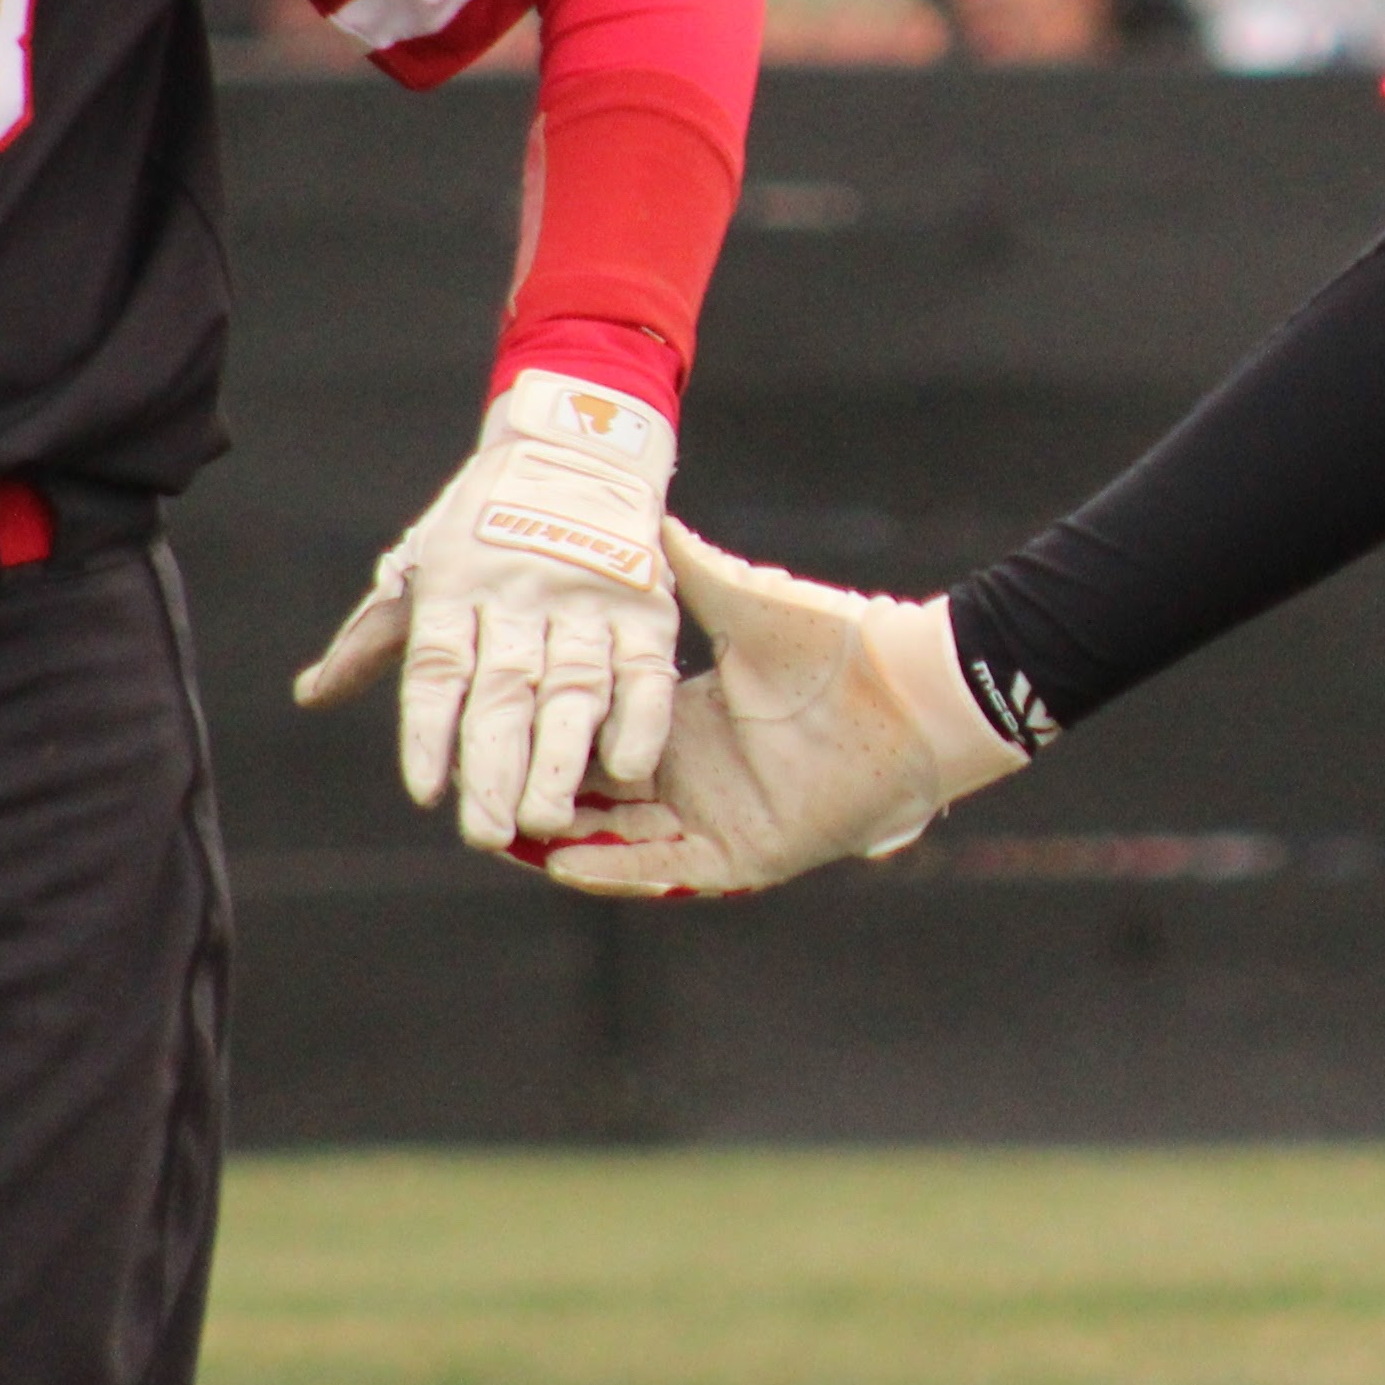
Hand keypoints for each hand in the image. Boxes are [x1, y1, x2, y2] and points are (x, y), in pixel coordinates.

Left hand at [294, 372, 679, 847]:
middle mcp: (519, 593)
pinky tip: (625, 768)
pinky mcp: (644, 603)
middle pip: (505, 690)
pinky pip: (645, 668)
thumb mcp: (421, 563)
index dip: (430, 731)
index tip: (425, 790)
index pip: (438, 669)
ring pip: (573, 687)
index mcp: (455, 584)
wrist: (578, 443)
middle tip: (486, 832)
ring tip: (546, 817)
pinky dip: (641, 719)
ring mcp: (586, 599)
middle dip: (495, 766)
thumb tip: (313, 693)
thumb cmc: (484, 518)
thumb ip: (374, 637)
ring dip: (562, 757)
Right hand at [521, 522, 1029, 898]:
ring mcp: (718, 814)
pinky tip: (564, 862)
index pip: (598, 733)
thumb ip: (694, 569)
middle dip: (538, 792)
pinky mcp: (744, 851)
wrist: (913, 693)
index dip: (546, 733)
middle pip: (597, 793)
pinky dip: (617, 870)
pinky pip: (667, 869)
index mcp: (688, 717)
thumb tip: (650, 514)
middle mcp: (695, 770)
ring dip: (562, 838)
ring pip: (620, 838)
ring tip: (497, 833)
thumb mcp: (745, 603)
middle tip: (471, 788)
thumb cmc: (839, 642)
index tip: (489, 719)